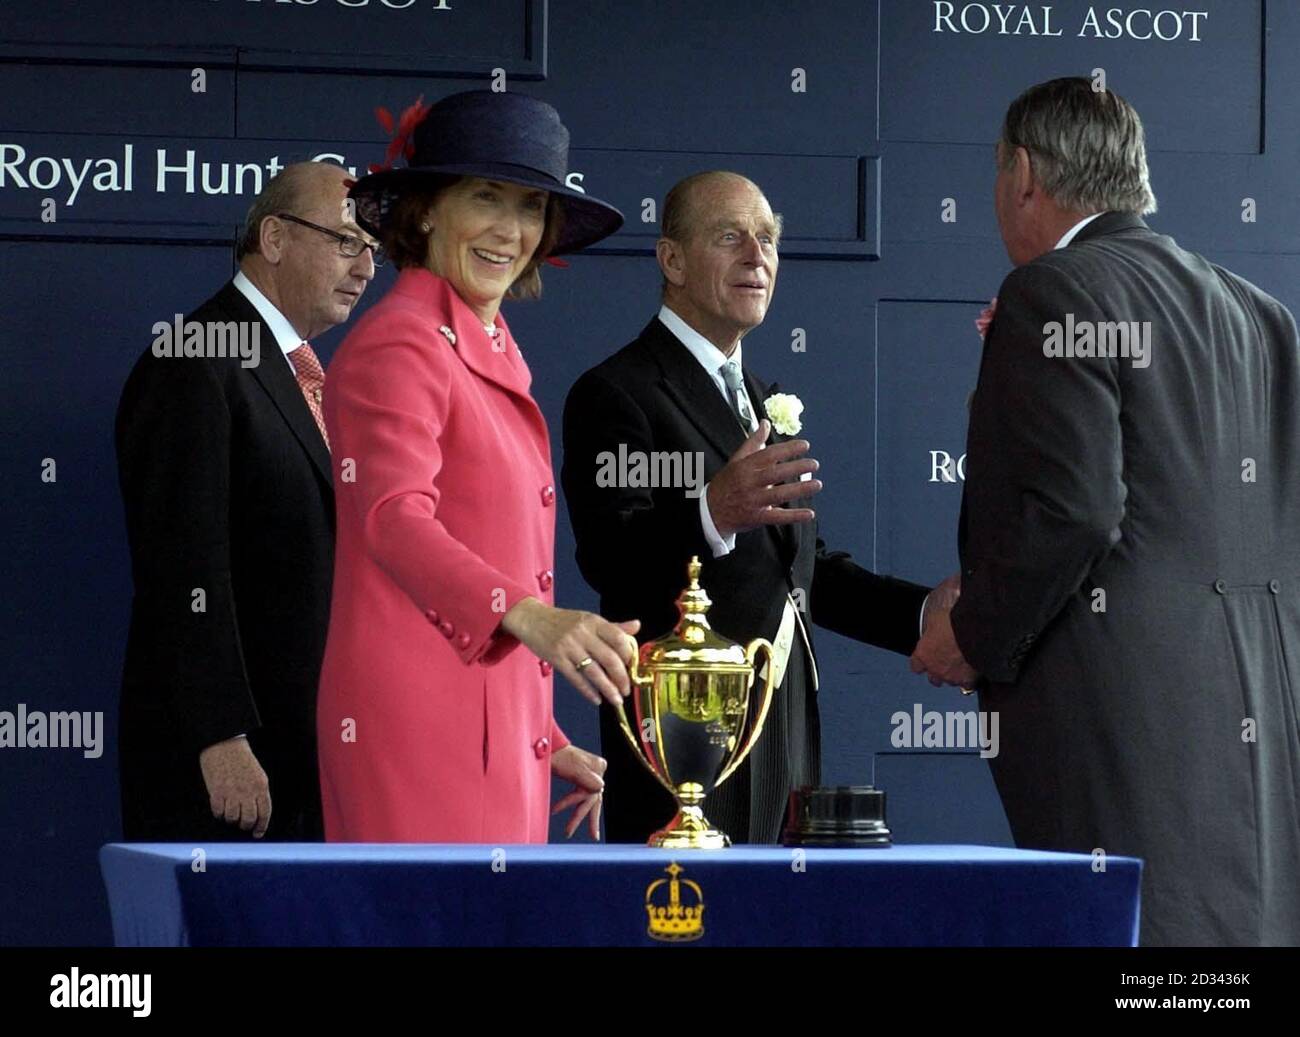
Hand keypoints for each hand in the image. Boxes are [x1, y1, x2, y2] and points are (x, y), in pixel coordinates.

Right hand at [198, 735, 271, 837]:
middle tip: (242, 824)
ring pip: (232, 819)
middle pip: (248, 819)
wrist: (224, 745)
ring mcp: (232, 793)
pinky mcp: (217, 793)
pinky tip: (220, 808)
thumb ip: (258, 793)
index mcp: (261, 786)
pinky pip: (218, 813)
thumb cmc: (241, 759)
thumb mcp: (258, 774)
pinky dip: (219, 814)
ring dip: (231, 819)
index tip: (258, 833)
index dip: (261, 826)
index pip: (264, 813)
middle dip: (246, 825)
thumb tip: (257, 812)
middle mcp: (248, 792)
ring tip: (230, 812)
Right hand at [501, 598, 639, 706]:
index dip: (629, 655)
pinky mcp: (557, 659)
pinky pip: (576, 678)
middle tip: (627, 689)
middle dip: (622, 677)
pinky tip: (597, 699)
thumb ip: (613, 626)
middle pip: (609, 658)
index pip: (618, 638)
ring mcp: (569, 647)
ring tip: (616, 699)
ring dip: (608, 689)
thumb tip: (637, 626)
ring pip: (594, 672)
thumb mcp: (588, 619)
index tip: (633, 667)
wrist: (532, 619)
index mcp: (594, 621)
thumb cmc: (563, 621)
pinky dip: (588, 691)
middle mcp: (582, 633)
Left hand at [551, 744, 605, 839]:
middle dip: (590, 819)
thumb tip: (601, 788)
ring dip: (581, 816)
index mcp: (599, 766)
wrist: (544, 745)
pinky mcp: (581, 775)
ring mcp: (590, 773)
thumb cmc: (557, 756)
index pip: (592, 792)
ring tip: (578, 833)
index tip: (554, 810)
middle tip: (594, 837)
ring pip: (588, 799)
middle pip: (594, 797)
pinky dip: (575, 804)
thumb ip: (587, 778)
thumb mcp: (572, 768)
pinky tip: (571, 814)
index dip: (574, 802)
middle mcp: (598, 770)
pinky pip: (582, 795)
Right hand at [707, 419, 822, 536]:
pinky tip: (808, 513)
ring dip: (799, 490)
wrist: (710, 511)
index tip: (804, 445)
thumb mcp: (736, 460)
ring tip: (817, 484)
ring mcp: (753, 501)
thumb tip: (765, 423)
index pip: (769, 454)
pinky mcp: (757, 517)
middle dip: (796, 467)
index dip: (788, 449)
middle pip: (775, 474)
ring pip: (779, 494)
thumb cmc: (726, 484)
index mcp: (745, 467)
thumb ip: (753, 442)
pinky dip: (794, 516)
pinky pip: (778, 517)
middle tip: (814, 464)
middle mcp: (749, 483)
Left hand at [911, 575, 977, 687]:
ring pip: (950, 681)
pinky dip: (969, 680)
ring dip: (953, 674)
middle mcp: (936, 668)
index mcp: (924, 654)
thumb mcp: (936, 616)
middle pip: (933, 678)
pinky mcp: (968, 680)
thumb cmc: (955, 620)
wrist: (976, 630)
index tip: (923, 658)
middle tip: (945, 661)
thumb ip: (933, 622)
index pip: (916, 665)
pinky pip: (967, 685)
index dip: (920, 661)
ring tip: (961, 665)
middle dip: (937, 670)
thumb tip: (933, 615)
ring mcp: (952, 676)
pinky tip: (974, 672)